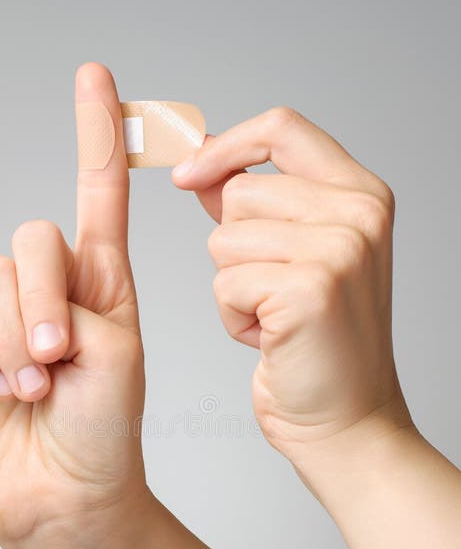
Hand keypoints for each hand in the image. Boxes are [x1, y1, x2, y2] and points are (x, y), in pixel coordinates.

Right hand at [0, 63, 149, 548]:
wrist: (68, 494)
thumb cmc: (106, 428)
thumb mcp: (118, 352)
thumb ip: (74, 299)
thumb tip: (18, 295)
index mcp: (101, 284)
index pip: (98, 196)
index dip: (96, 137)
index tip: (95, 78)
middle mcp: (51, 290)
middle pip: (31, 237)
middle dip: (42, 298)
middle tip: (58, 357)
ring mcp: (4, 316)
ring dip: (15, 338)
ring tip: (35, 387)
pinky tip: (1, 389)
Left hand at [172, 108, 412, 466]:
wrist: (346, 420)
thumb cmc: (318, 345)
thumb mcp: (298, 258)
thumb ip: (258, 206)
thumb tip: (203, 164)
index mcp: (363, 194)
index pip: (281, 128)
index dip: (225, 145)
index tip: (186, 174)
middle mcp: (359, 213)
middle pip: (239, 192)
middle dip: (233, 248)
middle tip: (273, 293)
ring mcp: (340, 248)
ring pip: (224, 239)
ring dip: (233, 286)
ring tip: (275, 318)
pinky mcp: (311, 288)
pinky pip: (225, 283)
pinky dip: (234, 317)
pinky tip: (270, 339)